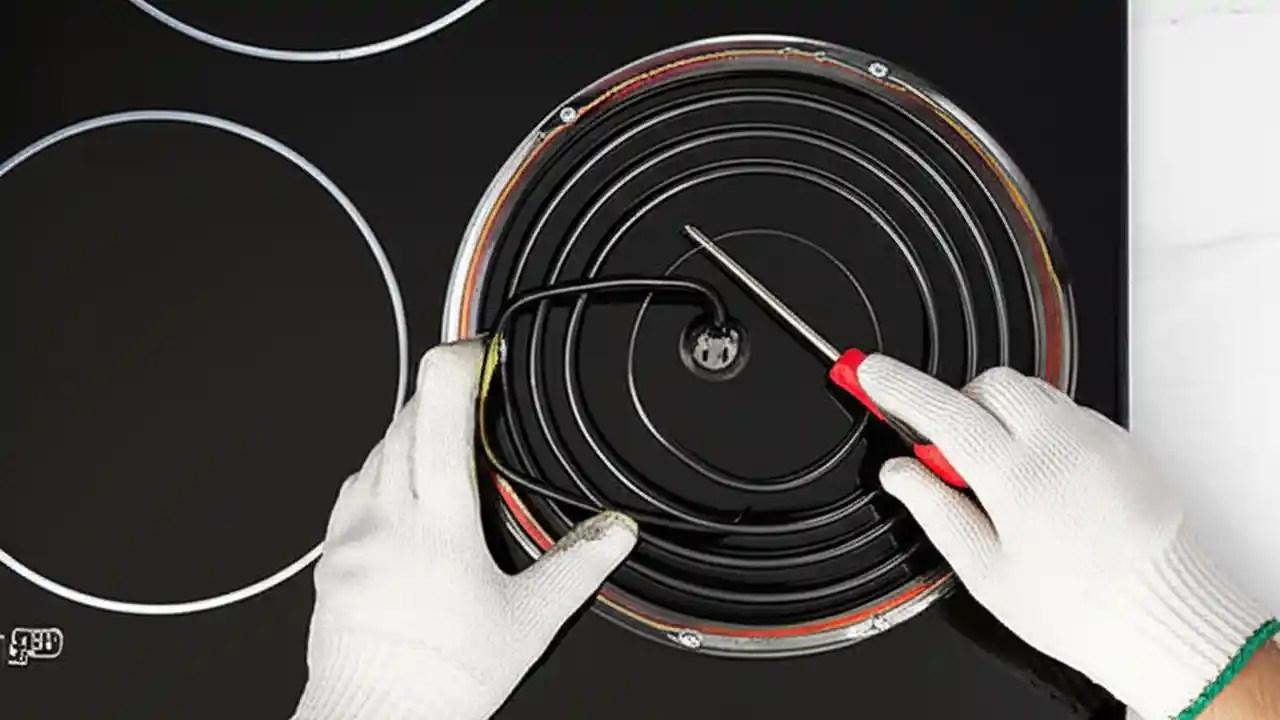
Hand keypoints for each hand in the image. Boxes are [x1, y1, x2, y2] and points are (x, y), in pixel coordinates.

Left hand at [293, 340, 637, 719]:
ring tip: (444, 448)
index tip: (482, 353)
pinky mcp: (333, 554)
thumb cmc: (443, 677)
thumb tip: (617, 531)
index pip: (437, 406)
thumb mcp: (529, 620)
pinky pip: (354, 486)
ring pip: (376, 448)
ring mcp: (353, 532)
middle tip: (473, 396)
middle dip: (441, 392)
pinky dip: (381, 469)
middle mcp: (388, 514)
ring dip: (409, 429)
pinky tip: (404, 492)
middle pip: (405, 416)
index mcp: (439, 520)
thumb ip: (578, 565)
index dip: (459, 361)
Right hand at [856, 356, 1276, 719]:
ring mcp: (1098, 437)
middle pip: (990, 385)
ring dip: (1002, 413)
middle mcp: (1062, 443)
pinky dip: (1042, 428)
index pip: (942, 410)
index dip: (898, 387)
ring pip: (1031, 391)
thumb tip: (898, 473)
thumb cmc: (1076, 606)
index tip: (871, 372)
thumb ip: (935, 509)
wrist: (1163, 615)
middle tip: (952, 455)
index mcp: (1019, 476)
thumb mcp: (985, 571)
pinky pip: (1068, 411)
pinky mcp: (1123, 443)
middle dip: (960, 404)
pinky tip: (1044, 479)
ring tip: (1003, 473)